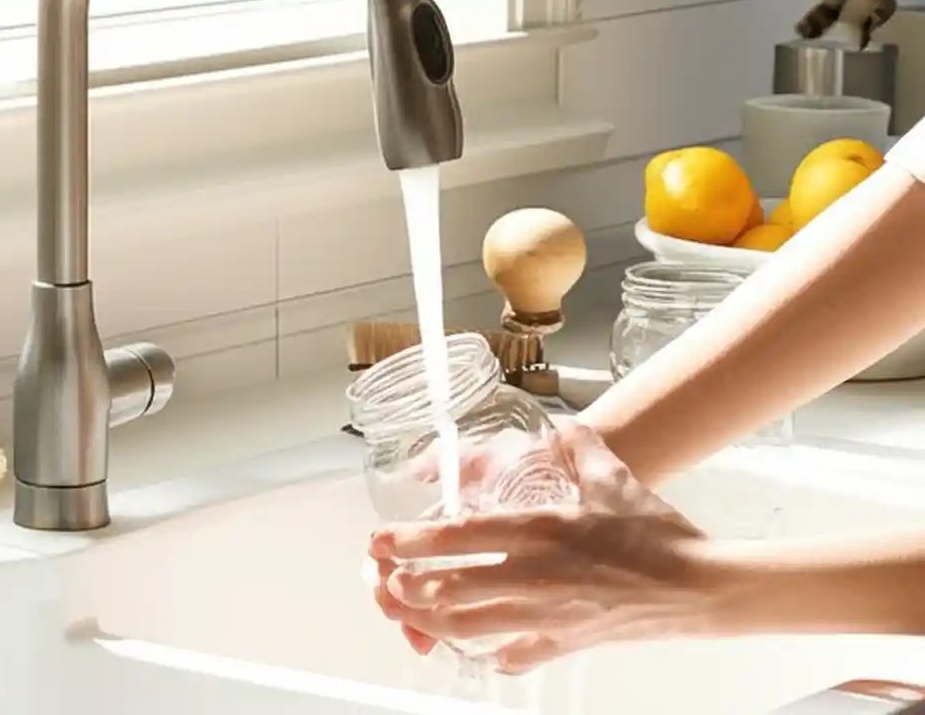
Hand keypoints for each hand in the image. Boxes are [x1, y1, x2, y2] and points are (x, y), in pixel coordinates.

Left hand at [370, 418, 710, 672]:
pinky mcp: (566, 643)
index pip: (459, 537)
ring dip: (428, 623)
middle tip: (381, 583)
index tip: (380, 542)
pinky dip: (487, 653)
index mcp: (540, 531)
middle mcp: (535, 577)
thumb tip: (561, 426)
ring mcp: (547, 616)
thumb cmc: (656, 533)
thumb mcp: (611, 476)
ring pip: (469, 628)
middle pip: (450, 590)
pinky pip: (515, 656)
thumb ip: (576, 447)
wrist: (700, 586)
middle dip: (405, 589)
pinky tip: (474, 649)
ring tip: (405, 615)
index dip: (412, 542)